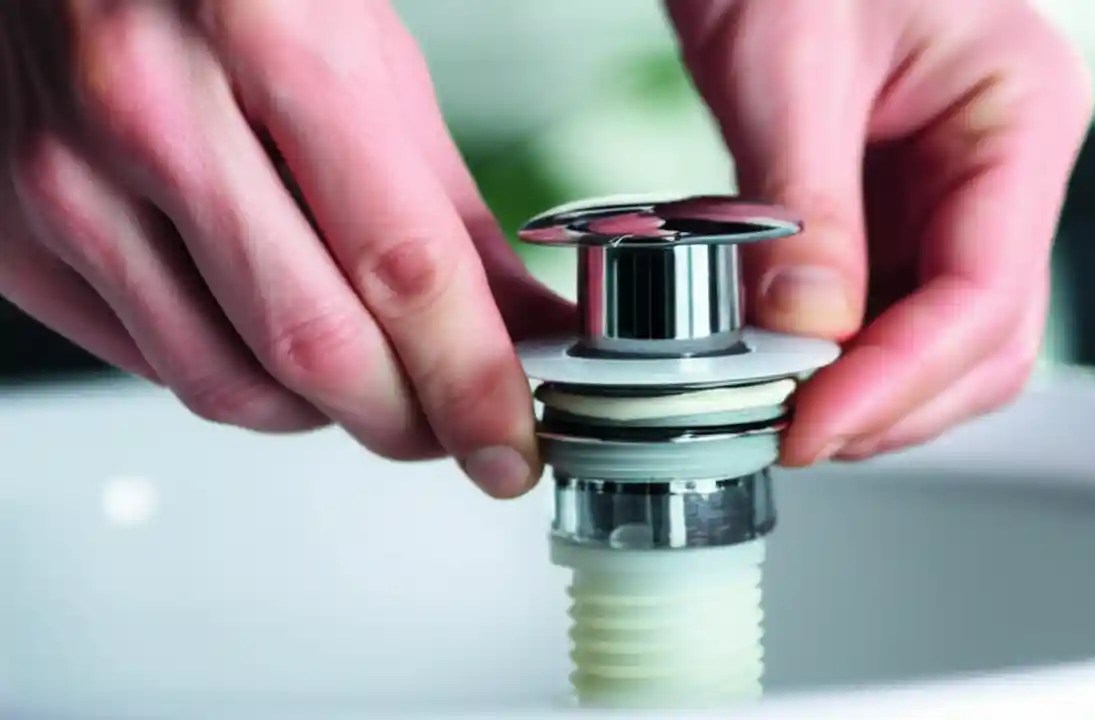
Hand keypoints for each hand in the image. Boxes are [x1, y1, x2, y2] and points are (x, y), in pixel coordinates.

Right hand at [0, 2, 572, 495]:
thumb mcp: (365, 54)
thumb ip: (445, 207)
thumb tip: (516, 328)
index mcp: (267, 40)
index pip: (399, 266)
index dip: (471, 380)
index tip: (509, 442)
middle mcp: (148, 114)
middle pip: (312, 348)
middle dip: (408, 419)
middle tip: (455, 425)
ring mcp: (63, 183)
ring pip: (226, 385)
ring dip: (323, 411)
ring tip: (367, 372)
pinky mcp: (17, 240)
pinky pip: (153, 366)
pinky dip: (237, 378)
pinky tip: (269, 334)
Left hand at [668, 0, 1091, 463]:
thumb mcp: (790, 65)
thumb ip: (803, 204)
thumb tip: (807, 332)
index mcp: (1019, 116)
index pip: (986, 294)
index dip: (900, 379)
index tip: (816, 424)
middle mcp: (1000, 171)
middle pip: (982, 343)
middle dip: (891, 403)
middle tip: (795, 434)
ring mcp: (951, 199)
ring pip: (937, 344)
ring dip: (865, 393)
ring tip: (778, 408)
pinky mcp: (894, 216)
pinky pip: (884, 315)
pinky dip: (836, 357)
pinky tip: (779, 364)